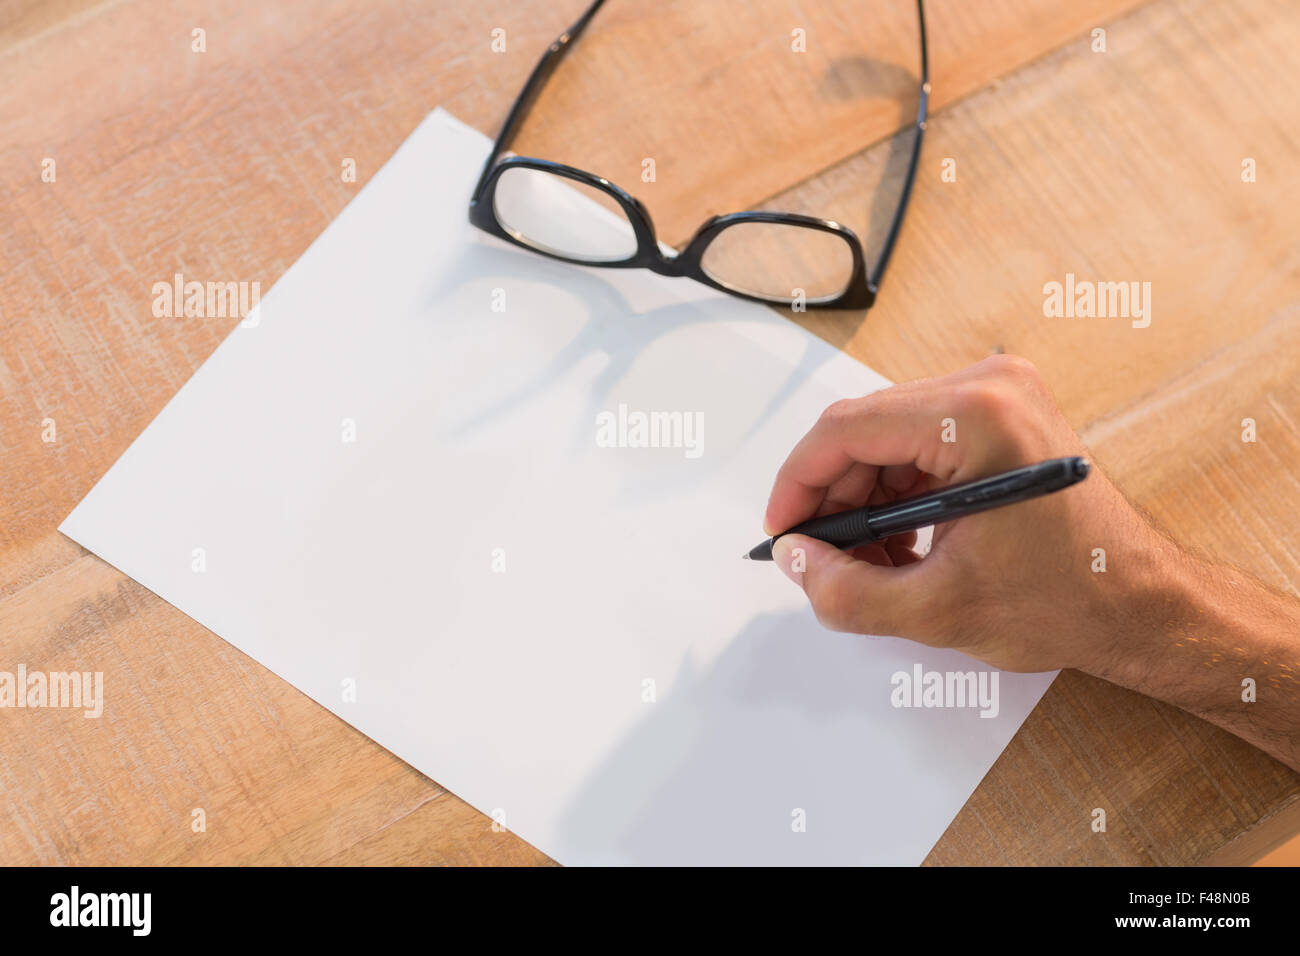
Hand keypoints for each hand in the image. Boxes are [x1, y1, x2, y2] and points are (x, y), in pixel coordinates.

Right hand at [764, 354, 1168, 672]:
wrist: (1142, 605)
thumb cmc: (1071, 600)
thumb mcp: (937, 610)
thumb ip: (845, 590)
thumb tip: (794, 559)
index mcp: (977, 416)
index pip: (847, 430)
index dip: (799, 483)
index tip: (783, 530)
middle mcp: (991, 386)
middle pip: (865, 429)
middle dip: (834, 498)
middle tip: (822, 559)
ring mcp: (1001, 394)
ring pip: (888, 437)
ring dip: (865, 500)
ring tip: (870, 564)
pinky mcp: (1003, 413)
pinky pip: (920, 443)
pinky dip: (897, 493)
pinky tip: (902, 546)